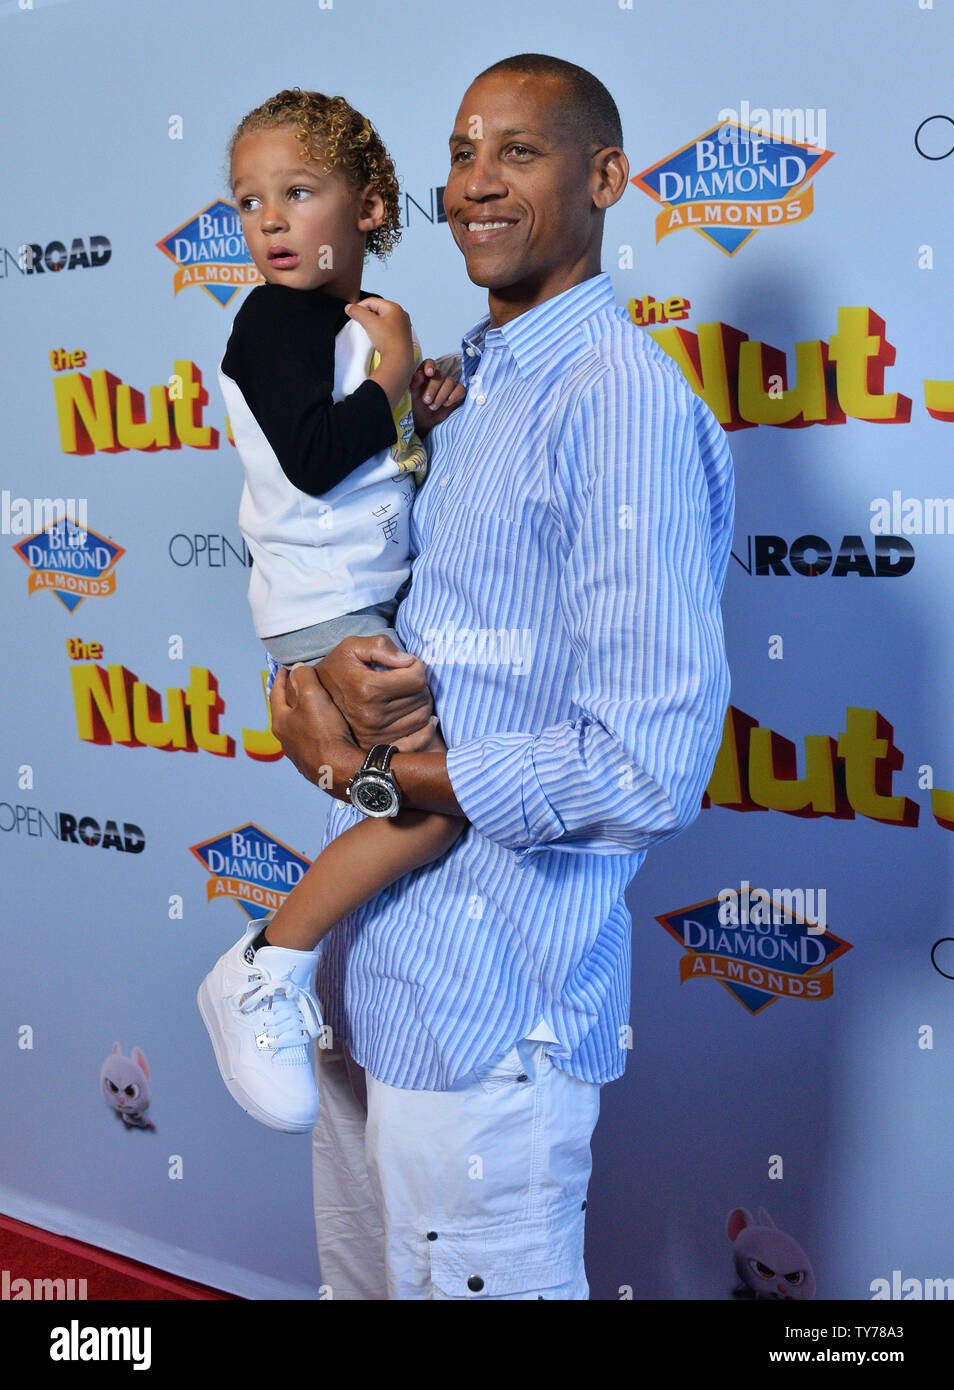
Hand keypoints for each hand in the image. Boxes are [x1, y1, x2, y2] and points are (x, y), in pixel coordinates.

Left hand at [269, 664, 361, 795]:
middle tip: (298, 686)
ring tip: (312, 708)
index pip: (276, 695)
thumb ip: (304, 678)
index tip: (284, 669)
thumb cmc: (324, 732)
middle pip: (285, 713)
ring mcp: (299, 755)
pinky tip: (324, 733)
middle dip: (291, 698)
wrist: (341, 770)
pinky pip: (311, 743)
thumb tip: (297, 668)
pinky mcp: (313, 765)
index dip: (281, 679)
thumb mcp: (313, 696)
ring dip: (302, 717)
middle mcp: (286, 740)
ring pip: (297, 729)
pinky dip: (314, 732)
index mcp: (281, 722)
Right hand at [314, 634, 434, 747]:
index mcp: (366, 689)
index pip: (416, 679)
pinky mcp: (379, 747)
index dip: (416, 666)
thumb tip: (408, 660)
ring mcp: (376, 735)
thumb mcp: (351, 647)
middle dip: (420, 684)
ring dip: (422, 703)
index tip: (407, 664)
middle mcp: (372, 716)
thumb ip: (380, 645)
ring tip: (407, 694)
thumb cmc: (338, 668)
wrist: (316, 700)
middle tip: (408, 678)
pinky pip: (418, 741)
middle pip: (421, 698)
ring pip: (422, 717)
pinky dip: (426, 729)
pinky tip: (426, 720)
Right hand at [345, 297, 413, 407]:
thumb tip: (349, 307)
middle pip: (378, 309)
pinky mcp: (402, 335)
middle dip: (367, 314)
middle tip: (360, 322)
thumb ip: (357, 312)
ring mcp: (403, 325)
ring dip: (374, 322)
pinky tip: (377, 336)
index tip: (352, 314)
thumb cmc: (388, 340)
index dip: (360, 306)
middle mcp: (401, 314)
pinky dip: (380, 329)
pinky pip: (388, 328)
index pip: (372, 301)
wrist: (399, 360)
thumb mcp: (369, 322)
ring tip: (369, 330)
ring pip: (383, 318)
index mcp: (394, 307)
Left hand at [410, 359, 465, 434]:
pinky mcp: (458, 394)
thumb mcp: (413, 396)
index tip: (429, 373)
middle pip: (440, 375)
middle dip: (433, 388)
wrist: (424, 423)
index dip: (430, 365)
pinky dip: (454, 395)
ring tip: (433, 407)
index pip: (429, 363)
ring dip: (441, 395)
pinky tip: (446, 403)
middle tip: (426, 401)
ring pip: (450, 382)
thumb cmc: (418, 408)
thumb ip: (415, 384)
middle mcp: (438, 378)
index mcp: (425, 375)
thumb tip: (420, 374)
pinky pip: (460, 389)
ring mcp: (449, 385)